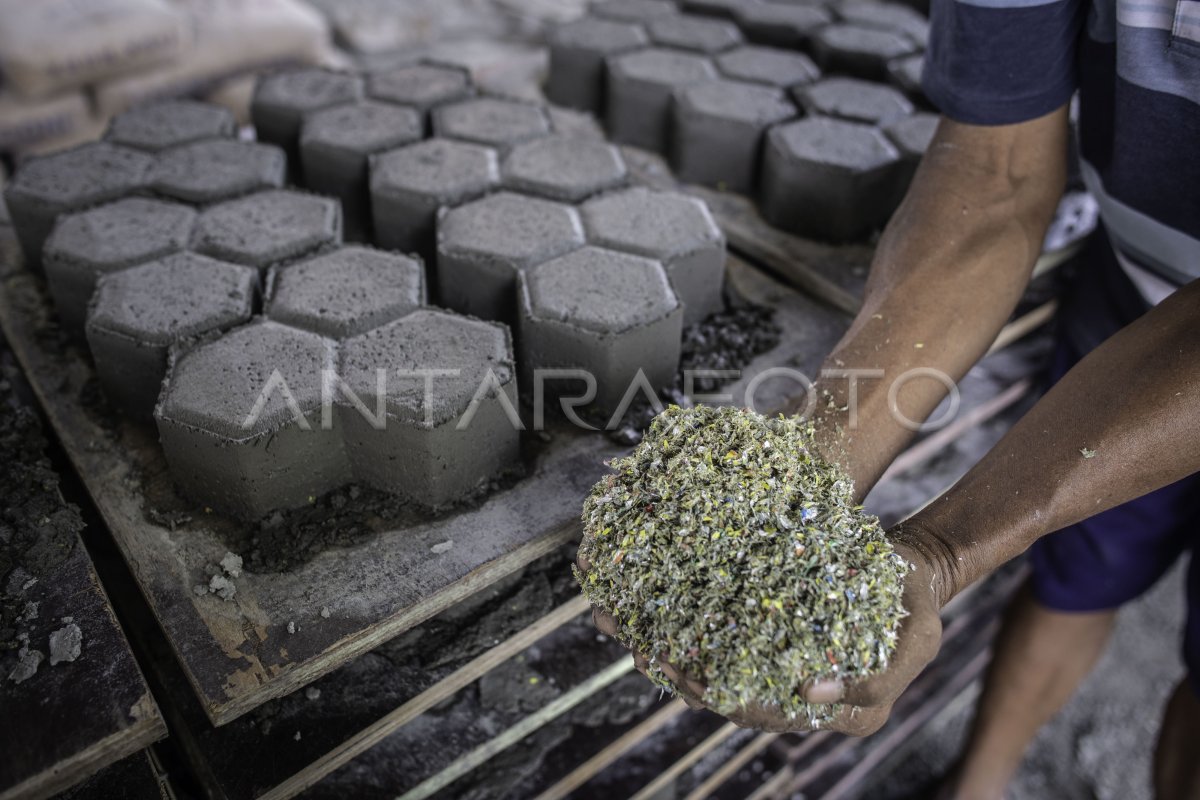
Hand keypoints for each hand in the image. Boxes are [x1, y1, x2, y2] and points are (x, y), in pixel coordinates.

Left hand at [576, 535, 945, 735]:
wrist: (912, 570)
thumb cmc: (915, 603)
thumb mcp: (918, 638)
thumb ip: (876, 676)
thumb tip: (812, 694)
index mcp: (843, 712)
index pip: (774, 716)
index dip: (731, 698)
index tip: (694, 676)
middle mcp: (808, 702)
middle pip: (736, 699)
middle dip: (687, 677)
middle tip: (645, 649)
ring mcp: (786, 674)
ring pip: (722, 676)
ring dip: (676, 657)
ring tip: (634, 633)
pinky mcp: (772, 645)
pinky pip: (725, 648)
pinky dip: (689, 634)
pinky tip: (653, 617)